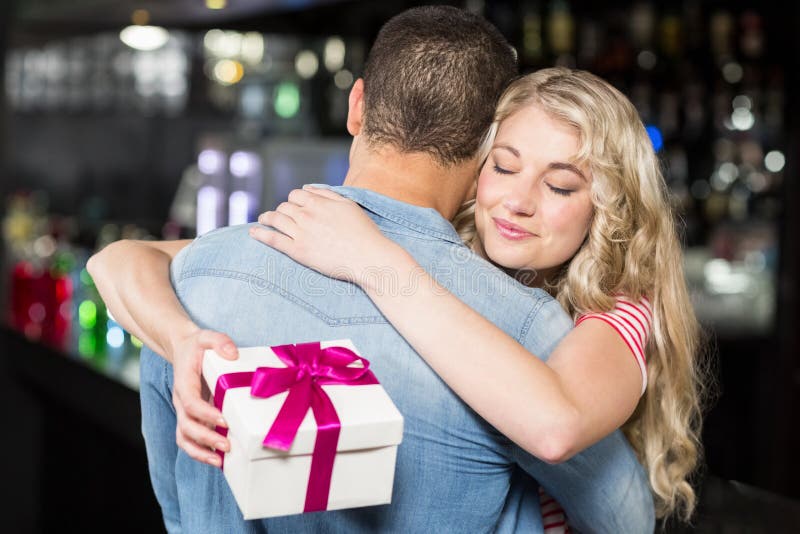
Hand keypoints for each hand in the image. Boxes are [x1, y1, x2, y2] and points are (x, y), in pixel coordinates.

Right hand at [169, 327, 238, 466]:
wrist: (182, 350)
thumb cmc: (197, 346)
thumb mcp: (207, 337)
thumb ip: (219, 342)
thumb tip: (233, 354)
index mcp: (184, 383)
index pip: (190, 403)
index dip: (205, 414)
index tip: (223, 419)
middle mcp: (180, 401)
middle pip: (187, 426)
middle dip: (205, 438)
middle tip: (227, 444)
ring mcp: (183, 411)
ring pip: (184, 438)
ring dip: (200, 451)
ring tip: (220, 461)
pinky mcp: (189, 417)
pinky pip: (189, 440)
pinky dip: (199, 452)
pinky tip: (217, 460)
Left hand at [250, 186, 398, 285]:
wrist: (367, 257)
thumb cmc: (363, 232)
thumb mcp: (348, 205)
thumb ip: (327, 193)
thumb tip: (308, 188)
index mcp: (318, 202)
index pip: (296, 195)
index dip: (293, 199)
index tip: (294, 206)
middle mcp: (306, 215)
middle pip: (284, 207)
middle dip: (282, 210)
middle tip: (280, 215)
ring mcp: (300, 233)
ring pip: (275, 220)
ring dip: (267, 218)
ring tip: (263, 220)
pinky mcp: (298, 251)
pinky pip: (273, 239)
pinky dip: (260, 234)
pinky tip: (253, 232)